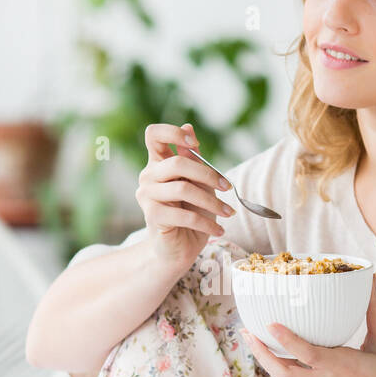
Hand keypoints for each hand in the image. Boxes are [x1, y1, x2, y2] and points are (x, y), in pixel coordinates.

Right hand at [137, 122, 236, 271]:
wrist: (179, 250)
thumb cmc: (191, 214)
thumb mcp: (199, 184)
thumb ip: (193, 160)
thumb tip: (189, 127)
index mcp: (158, 163)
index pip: (154, 134)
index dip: (173, 132)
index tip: (195, 143)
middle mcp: (148, 176)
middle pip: (176, 162)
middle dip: (207, 174)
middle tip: (227, 187)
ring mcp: (147, 196)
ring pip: (183, 189)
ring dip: (212, 202)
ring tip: (228, 213)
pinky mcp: (152, 216)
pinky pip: (184, 214)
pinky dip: (206, 223)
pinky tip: (219, 230)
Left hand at [241, 272, 375, 376]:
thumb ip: (374, 310)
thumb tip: (371, 280)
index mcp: (341, 367)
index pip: (307, 354)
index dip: (285, 340)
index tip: (268, 323)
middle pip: (283, 374)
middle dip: (261, 354)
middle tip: (246, 332)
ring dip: (269, 359)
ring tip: (256, 338)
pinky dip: (287, 364)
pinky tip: (282, 351)